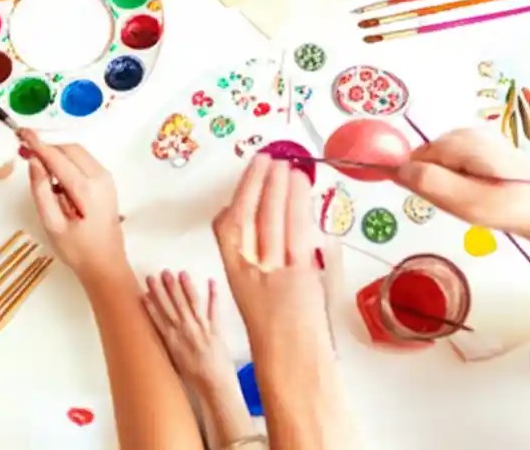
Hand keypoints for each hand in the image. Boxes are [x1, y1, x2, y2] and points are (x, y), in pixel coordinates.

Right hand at [23, 131, 127, 281]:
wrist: (106, 264)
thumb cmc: (78, 250)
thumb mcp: (52, 224)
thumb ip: (41, 191)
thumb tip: (34, 162)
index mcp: (87, 188)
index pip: (58, 157)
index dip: (38, 143)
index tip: (22, 132)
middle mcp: (100, 177)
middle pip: (70, 148)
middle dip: (47, 144)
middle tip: (25, 146)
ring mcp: (106, 178)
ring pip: (78, 152)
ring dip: (57, 151)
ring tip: (36, 161)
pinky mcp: (106, 182)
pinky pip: (84, 161)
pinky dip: (67, 160)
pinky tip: (54, 174)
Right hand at [143, 271, 233, 387]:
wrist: (214, 384)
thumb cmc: (194, 378)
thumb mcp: (174, 362)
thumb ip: (168, 345)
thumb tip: (163, 332)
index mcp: (172, 340)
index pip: (159, 316)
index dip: (152, 302)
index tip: (145, 290)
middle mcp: (185, 331)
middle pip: (173, 306)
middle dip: (165, 289)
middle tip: (159, 274)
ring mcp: (201, 328)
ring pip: (191, 303)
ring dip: (185, 287)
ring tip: (179, 273)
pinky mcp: (216, 329)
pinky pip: (213, 309)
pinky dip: (213, 295)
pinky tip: (210, 281)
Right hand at [211, 154, 328, 348]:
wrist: (293, 369)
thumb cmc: (280, 340)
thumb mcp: (258, 299)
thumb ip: (257, 266)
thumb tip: (265, 233)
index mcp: (236, 279)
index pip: (228, 231)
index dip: (237, 199)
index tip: (248, 179)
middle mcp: (251, 273)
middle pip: (250, 218)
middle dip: (257, 184)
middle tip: (266, 160)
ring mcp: (275, 273)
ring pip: (271, 220)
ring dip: (277, 187)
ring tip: (284, 165)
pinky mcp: (300, 275)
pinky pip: (296, 232)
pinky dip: (298, 204)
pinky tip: (301, 187)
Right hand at [394, 128, 529, 234]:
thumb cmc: (508, 208)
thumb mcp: (464, 201)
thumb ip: (429, 183)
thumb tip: (397, 169)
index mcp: (462, 140)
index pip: (416, 157)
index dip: (421, 182)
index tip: (441, 202)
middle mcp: (469, 131)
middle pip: (429, 157)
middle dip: (436, 182)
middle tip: (461, 204)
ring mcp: (481, 137)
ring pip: (444, 161)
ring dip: (449, 183)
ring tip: (473, 201)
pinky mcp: (489, 147)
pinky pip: (459, 162)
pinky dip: (462, 179)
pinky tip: (481, 194)